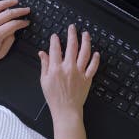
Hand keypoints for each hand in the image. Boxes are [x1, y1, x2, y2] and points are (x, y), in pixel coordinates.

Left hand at [0, 0, 29, 98]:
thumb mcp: (0, 54)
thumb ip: (9, 42)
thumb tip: (13, 31)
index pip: (14, 24)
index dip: (22, 22)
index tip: (26, 22)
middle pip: (8, 13)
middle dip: (19, 11)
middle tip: (26, 9)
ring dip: (7, 2)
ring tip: (14, 1)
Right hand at [38, 24, 99, 138]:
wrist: (66, 111)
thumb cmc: (54, 98)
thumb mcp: (44, 81)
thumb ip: (44, 65)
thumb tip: (42, 53)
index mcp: (56, 68)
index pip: (55, 49)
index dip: (55, 40)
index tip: (55, 36)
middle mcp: (69, 68)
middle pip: (72, 46)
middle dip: (72, 34)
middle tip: (72, 28)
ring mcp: (79, 72)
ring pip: (84, 53)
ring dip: (85, 41)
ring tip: (85, 34)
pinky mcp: (87, 78)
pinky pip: (93, 66)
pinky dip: (95, 59)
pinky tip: (96, 53)